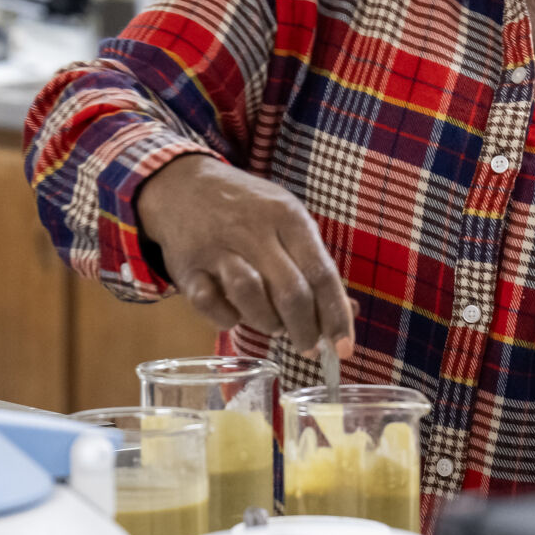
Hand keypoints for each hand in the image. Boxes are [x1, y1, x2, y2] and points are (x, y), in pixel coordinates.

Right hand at [137, 154, 354, 357]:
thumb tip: (350, 311)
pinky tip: (235, 316)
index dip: (336, 315)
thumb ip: (316, 264)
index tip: (344, 349)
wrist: (185, 186)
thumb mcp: (288, 221)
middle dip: (305, 329)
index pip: (321, 273)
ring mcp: (218, 248)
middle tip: (309, 348)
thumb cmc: (249, 209)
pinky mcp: (188, 267)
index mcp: (289, 217)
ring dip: (268, 323)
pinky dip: (226, 318)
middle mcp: (255, 230)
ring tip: (274, 327)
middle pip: (290, 291)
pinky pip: (209, 303)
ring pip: (250, 295)